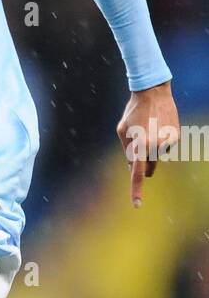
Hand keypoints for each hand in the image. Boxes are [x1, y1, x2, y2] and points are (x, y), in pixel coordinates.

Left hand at [115, 81, 178, 207]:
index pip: (137, 174)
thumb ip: (126, 150)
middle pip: (149, 168)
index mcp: (140, 146)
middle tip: (140, 148)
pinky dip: (162, 140)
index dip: (136, 191)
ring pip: (158, 156)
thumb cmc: (133, 112)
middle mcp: (156, 146)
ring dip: (153, 149)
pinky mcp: (176, 137)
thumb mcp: (122, 130)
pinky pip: (166, 146)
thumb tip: (131, 166)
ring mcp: (168, 142)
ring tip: (150, 128)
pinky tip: (159, 125)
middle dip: (144, 166)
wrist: (154, 92)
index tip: (137, 205)